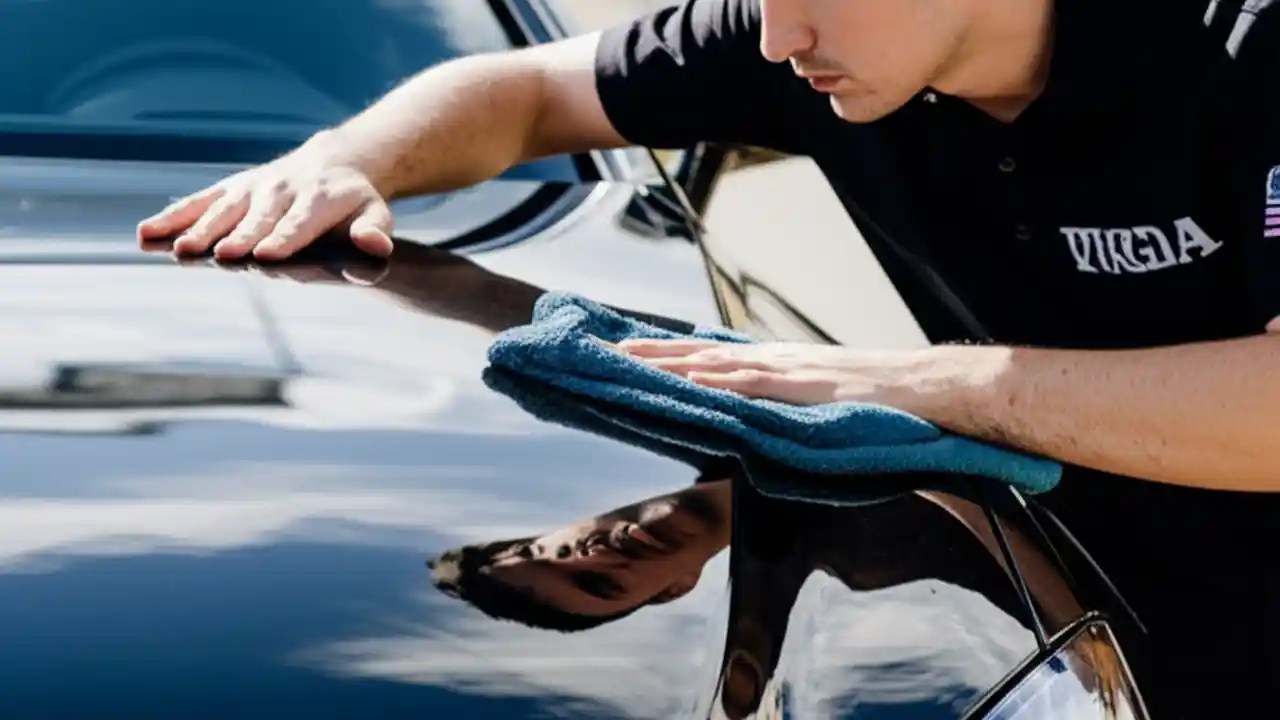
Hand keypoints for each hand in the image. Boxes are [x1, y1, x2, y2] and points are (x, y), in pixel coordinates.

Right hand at [136, 131, 394, 260]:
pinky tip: (147, 233)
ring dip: (200, 228)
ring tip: (179, 249)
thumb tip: (374, 244)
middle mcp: (281, 190)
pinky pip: (198, 202)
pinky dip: (174, 217)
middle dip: (239, 235)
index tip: (266, 254)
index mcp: (319, 199)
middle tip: (220, 254)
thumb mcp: (375, 213)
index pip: (300, 222)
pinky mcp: (230, 188)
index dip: (283, 237)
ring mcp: (252, 187)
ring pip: (223, 209)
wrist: (333, 162)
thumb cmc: (354, 201)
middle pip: (257, 217)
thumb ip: (375, 231)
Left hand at [616, 338, 972, 412]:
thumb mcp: (814, 397)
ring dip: (673, 361)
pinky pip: (758, 383)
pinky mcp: (807, 387)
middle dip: (651, 353)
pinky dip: (724, 379)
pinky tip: (695, 378)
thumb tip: (744, 414)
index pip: (707, 355)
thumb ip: (778, 402)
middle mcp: (773, 359)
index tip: (626, 353)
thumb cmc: (872, 396)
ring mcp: (788, 370)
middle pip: (700, 353)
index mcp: (773, 362)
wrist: (920, 385)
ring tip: (632, 360)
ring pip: (717, 363)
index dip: (665, 353)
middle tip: (606, 351)